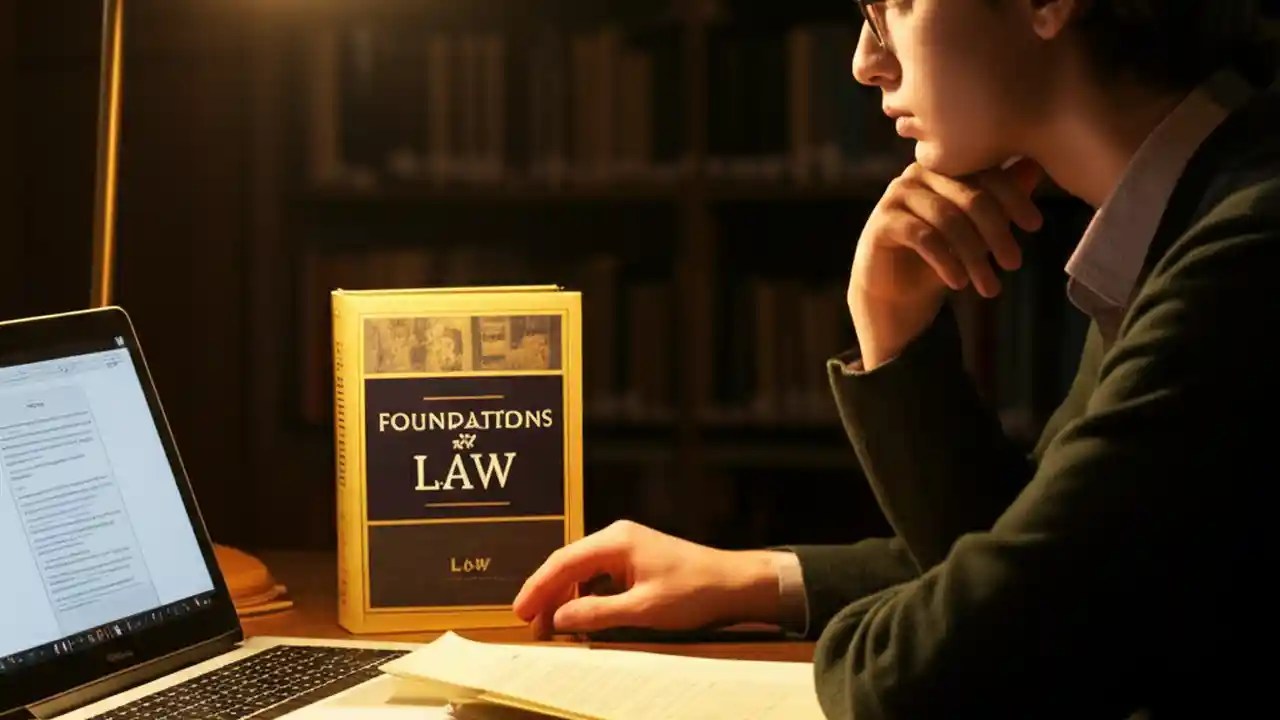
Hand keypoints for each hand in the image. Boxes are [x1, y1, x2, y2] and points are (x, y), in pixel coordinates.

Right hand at [512, 520, 780, 636]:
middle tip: (531, 625)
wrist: (735, 584)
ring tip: (551, 625)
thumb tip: (558, 619)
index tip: (520, 612)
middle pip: (568, 564)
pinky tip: (580, 616)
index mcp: (615, 541)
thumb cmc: (694, 592)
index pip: (563, 563)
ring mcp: (627, 547)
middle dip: (547, 594)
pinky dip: (585, 595)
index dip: (537, 588)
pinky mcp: (636, 560)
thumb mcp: (643, 609)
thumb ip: (597, 614)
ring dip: (565, 597)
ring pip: (582, 570)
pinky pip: (599, 576)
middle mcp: (617, 537)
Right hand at [848, 157, 1044, 368]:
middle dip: (997, 232)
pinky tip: (959, 282)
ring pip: (948, 219)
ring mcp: (897, 195)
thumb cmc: (939, 256)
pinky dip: (945, 261)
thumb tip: (1036, 165)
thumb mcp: (977, 230)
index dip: (1014, 197)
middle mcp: (919, 173)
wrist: (895, 293)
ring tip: (989, 285)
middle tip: (1014, 263)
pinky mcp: (882, 222)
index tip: (1035, 226)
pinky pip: (922, 236)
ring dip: (974, 255)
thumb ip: (1000, 200)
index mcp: (945, 167)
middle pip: (970, 195)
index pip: (986, 172)